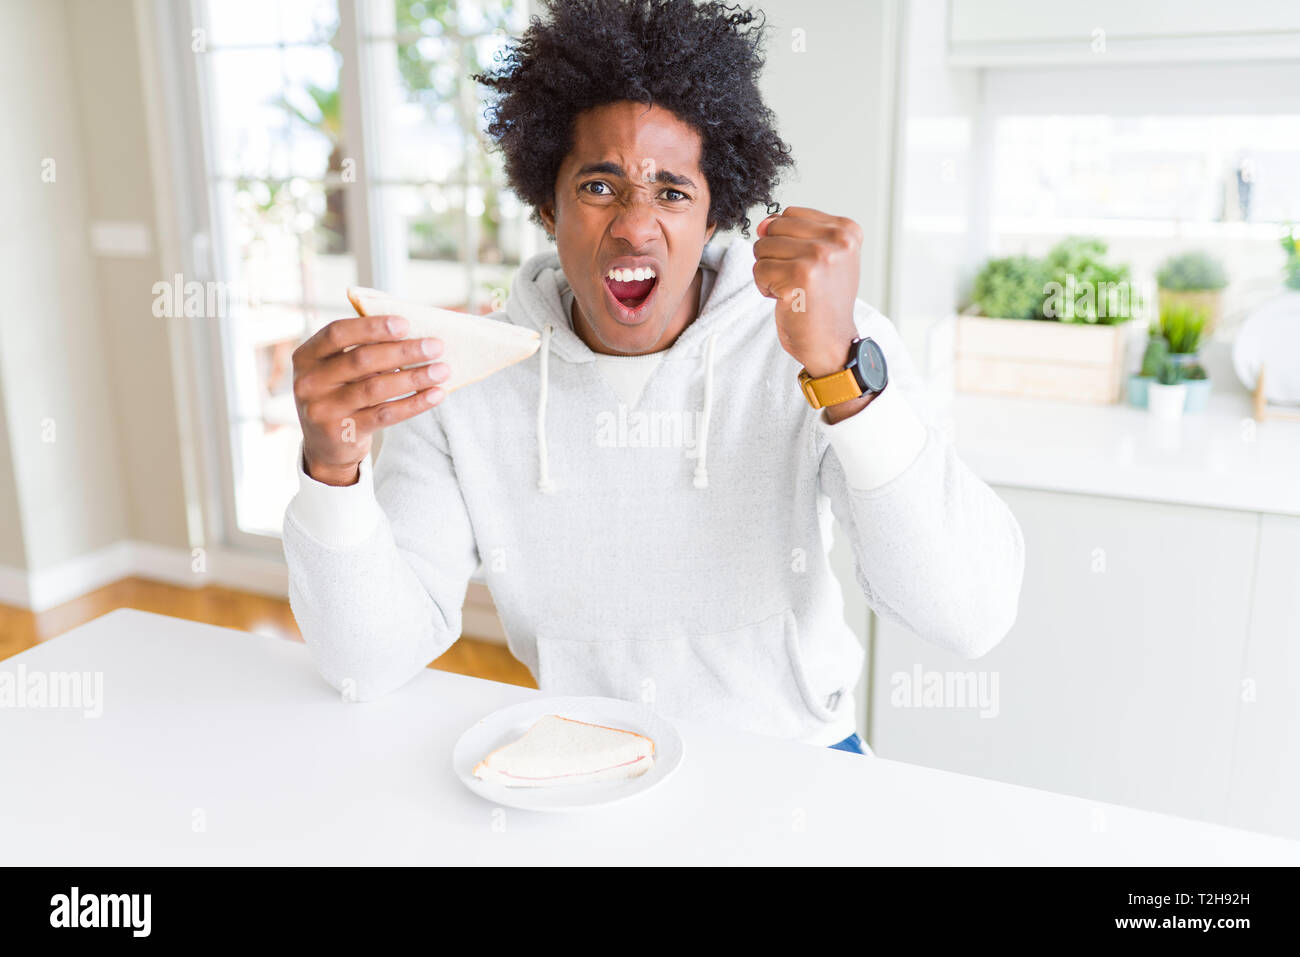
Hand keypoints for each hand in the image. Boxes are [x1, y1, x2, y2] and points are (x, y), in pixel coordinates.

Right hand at [292, 315, 449, 485]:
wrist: (324, 446)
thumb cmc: (340, 394)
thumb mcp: (337, 370)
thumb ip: (361, 350)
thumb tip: (413, 334)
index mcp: (306, 356)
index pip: (337, 333)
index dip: (372, 327)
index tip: (405, 324)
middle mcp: (309, 382)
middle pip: (361, 359)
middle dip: (403, 351)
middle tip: (436, 345)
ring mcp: (323, 409)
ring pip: (376, 388)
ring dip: (414, 377)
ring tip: (442, 370)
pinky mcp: (343, 432)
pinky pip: (385, 414)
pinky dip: (414, 403)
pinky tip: (436, 394)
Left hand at [753, 207, 862, 377]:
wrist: (831, 343)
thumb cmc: (823, 302)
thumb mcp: (822, 258)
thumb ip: (795, 233)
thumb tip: (762, 224)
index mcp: (846, 230)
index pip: (790, 214)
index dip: (785, 242)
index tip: (807, 266)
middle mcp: (837, 240)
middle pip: (773, 229)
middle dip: (774, 256)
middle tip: (797, 280)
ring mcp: (820, 256)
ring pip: (762, 248)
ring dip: (769, 273)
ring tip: (793, 290)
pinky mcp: (800, 276)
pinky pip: (759, 270)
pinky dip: (765, 288)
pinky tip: (787, 300)